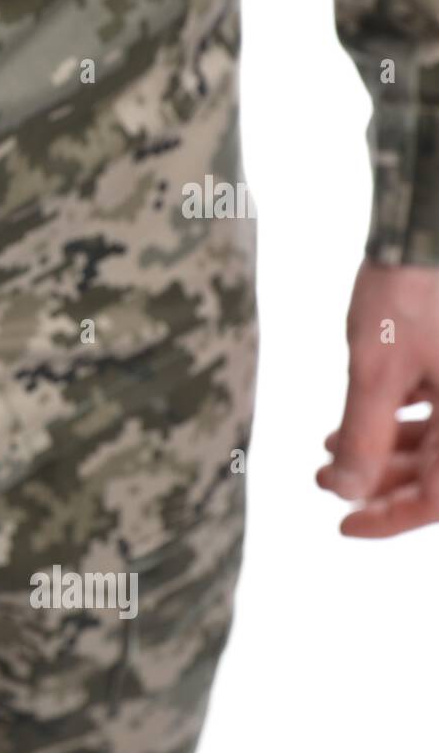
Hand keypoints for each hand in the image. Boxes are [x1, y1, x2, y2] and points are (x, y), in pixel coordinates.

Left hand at [317, 260, 438, 536]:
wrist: (429, 226)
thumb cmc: (408, 293)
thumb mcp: (375, 371)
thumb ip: (364, 438)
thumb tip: (346, 492)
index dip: (390, 519)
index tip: (342, 525)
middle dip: (379, 482)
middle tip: (325, 482)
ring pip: (438, 440)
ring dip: (385, 451)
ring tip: (328, 449)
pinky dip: (400, 419)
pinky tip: (355, 417)